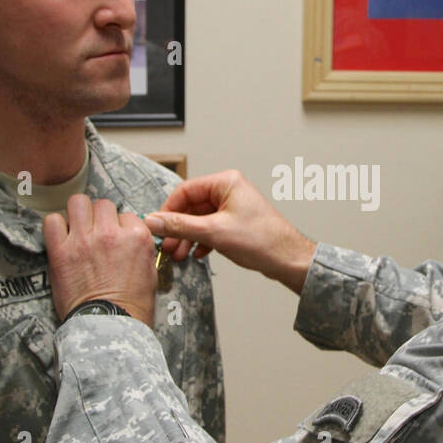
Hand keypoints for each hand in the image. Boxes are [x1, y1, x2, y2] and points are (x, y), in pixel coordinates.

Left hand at [43, 194, 156, 323]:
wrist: (109, 328)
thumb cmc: (132, 306)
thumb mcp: (150, 272)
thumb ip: (140, 247)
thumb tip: (130, 236)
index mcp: (137, 237)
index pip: (126, 215)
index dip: (120, 227)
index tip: (115, 239)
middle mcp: (111, 233)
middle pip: (102, 204)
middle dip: (100, 217)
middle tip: (96, 233)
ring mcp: (84, 240)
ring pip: (78, 203)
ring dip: (78, 214)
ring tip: (78, 230)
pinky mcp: (61, 251)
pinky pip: (52, 221)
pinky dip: (55, 227)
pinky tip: (61, 239)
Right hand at [144, 170, 316, 293]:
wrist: (288, 260)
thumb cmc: (262, 240)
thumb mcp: (214, 232)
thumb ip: (180, 226)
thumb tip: (153, 221)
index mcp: (226, 183)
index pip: (185, 191)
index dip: (168, 210)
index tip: (156, 226)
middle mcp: (229, 191)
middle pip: (191, 207)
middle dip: (178, 228)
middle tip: (167, 245)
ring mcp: (233, 208)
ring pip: (199, 220)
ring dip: (187, 237)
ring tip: (179, 254)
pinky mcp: (236, 224)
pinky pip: (210, 229)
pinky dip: (201, 241)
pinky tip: (196, 254)